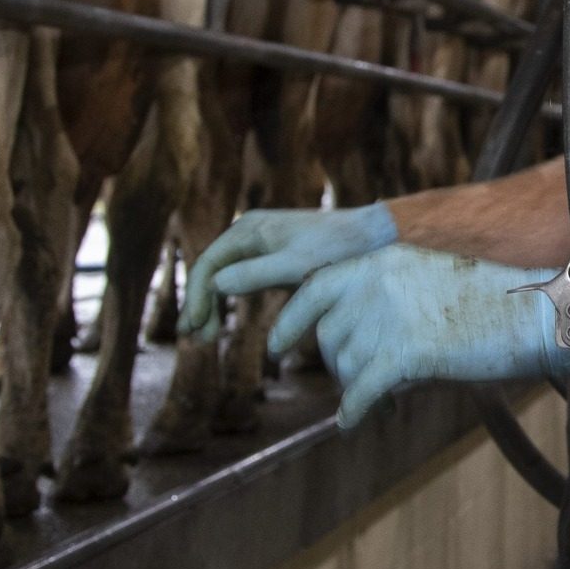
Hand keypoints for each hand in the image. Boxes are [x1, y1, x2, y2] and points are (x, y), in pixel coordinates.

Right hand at [179, 202, 398, 338]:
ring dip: (212, 305)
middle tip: (194, 338)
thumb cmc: (338, 249)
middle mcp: (250, 233)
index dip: (197, 297)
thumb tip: (215, 284)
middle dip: (200, 304)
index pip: (209, 264)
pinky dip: (231, 302)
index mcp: (250, 230)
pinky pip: (242, 281)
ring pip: (225, 277)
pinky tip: (226, 324)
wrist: (374, 238)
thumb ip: (256, 273)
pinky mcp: (275, 260)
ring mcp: (262, 246)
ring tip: (205, 337)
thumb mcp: (296, 265)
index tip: (194, 328)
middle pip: (212, 270)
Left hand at [270, 245, 569, 428]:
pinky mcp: (406, 353)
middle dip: (339, 364)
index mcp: (380, 260)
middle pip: (327, 337)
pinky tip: (351, 425)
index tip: (276, 345)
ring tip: (386, 394)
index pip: (312, 288)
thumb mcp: (426, 281)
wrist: (536, 316)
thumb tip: (346, 343)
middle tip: (362, 381)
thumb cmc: (489, 305)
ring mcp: (389, 316)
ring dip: (357, 386)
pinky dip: (354, 412)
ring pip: (344, 367)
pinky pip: (362, 391)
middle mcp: (377, 283)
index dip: (289, 321)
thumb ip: (383, 300)